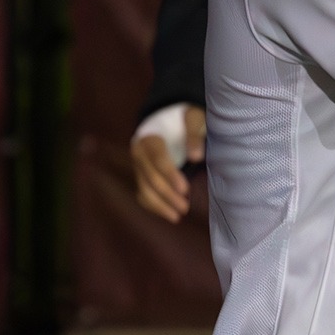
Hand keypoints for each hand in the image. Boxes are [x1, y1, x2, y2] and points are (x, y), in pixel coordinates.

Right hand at [131, 103, 205, 223]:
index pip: (159, 159)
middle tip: (185, 207)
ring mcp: (137, 166)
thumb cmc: (184, 118)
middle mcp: (138, 153)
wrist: (167, 118)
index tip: (185, 190)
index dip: (171, 175)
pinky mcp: (141, 175)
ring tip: (178, 215)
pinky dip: (153, 205)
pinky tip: (168, 213)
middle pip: (150, 178)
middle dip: (167, 195)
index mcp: (149, 138)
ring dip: (160, 205)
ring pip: (144, 190)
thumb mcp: (192, 118)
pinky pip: (143, 194)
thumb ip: (193, 135)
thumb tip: (196, 157)